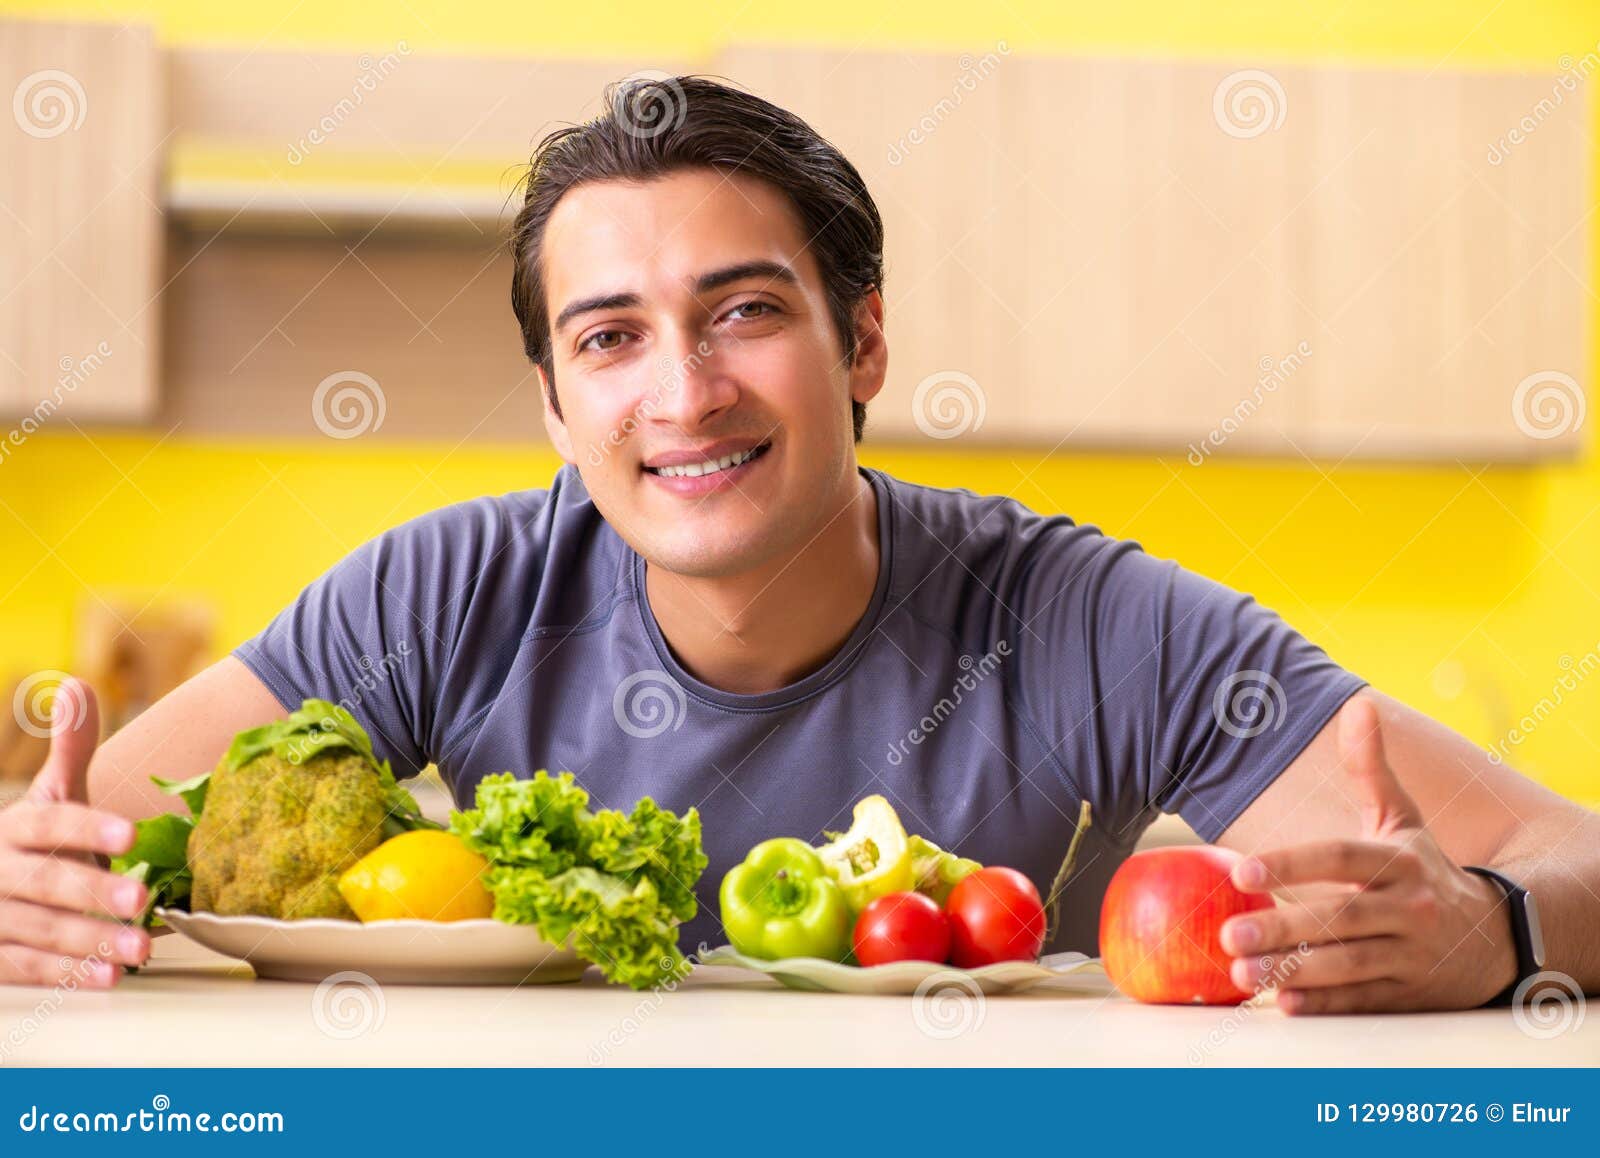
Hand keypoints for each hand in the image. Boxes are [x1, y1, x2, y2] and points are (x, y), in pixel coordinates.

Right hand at [0, 678, 149, 987]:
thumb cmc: (31, 840)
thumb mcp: (49, 795)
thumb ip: (70, 748)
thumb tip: (77, 683)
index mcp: (14, 827)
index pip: (50, 823)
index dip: (88, 827)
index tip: (131, 834)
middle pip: (46, 882)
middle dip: (93, 892)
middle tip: (142, 901)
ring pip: (39, 929)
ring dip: (90, 941)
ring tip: (142, 947)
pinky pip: (25, 968)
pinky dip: (65, 974)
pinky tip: (108, 977)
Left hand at [1218, 695, 1514, 1013]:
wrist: (1500, 935)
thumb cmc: (1428, 871)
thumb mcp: (1403, 819)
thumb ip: (1372, 768)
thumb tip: (1358, 705)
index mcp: (1401, 861)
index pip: (1341, 859)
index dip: (1292, 864)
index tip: (1242, 870)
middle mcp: (1409, 909)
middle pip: (1340, 917)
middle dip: (1282, 927)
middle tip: (1228, 931)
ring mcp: (1413, 955)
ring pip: (1350, 964)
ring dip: (1294, 971)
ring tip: (1241, 972)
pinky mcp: (1412, 994)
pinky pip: (1366, 1001)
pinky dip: (1326, 1005)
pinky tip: (1285, 1006)